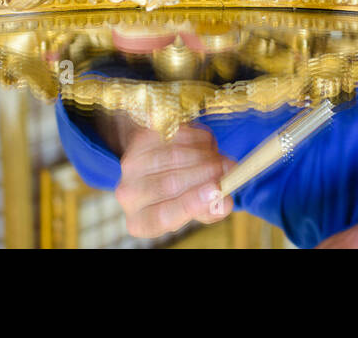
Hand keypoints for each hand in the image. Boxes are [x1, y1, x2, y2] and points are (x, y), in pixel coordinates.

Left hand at [114, 124, 233, 238]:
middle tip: (229, 169)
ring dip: (204, 156)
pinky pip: (174, 135)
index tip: (216, 189)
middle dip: (205, 174)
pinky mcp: (140, 138)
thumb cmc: (177, 194)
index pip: (163, 215)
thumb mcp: (192, 210)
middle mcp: (129, 195)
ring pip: (173, 157)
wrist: (153, 165)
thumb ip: (210, 209)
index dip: (191, 203)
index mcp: (140, 221)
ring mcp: (131, 164)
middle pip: (169, 184)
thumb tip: (225, 201)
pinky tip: (208, 146)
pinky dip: (197, 139)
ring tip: (221, 160)